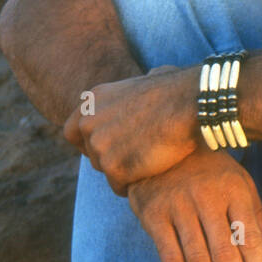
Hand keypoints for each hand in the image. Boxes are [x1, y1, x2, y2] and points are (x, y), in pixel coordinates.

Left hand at [63, 64, 198, 194]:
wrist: (189, 105)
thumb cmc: (178, 90)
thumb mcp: (146, 78)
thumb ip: (137, 88)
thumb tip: (153, 76)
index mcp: (93, 100)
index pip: (72, 131)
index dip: (89, 142)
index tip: (109, 146)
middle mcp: (89, 123)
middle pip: (90, 153)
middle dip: (109, 157)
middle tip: (134, 156)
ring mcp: (99, 146)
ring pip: (104, 170)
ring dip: (122, 171)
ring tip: (146, 164)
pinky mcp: (114, 168)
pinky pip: (117, 186)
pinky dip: (131, 185)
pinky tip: (149, 175)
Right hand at [127, 143, 261, 261]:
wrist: (161, 147)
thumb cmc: (210, 171)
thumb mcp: (240, 182)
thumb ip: (256, 214)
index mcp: (233, 190)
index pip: (249, 237)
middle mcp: (206, 199)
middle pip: (224, 252)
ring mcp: (178, 207)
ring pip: (197, 258)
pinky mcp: (154, 217)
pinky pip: (170, 256)